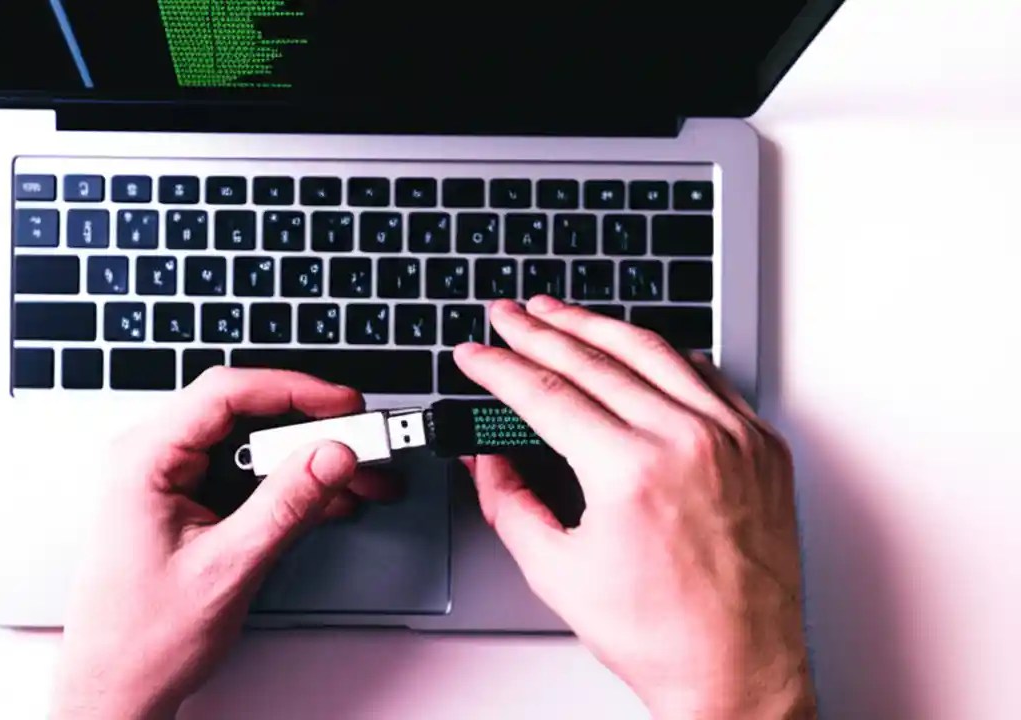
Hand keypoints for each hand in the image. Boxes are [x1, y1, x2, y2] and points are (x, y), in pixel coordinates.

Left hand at [49, 368, 396, 719]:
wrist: (113, 689)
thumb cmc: (139, 639)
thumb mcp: (225, 568)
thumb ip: (284, 506)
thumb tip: (330, 456)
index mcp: (144, 459)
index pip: (225, 394)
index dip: (293, 390)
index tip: (343, 406)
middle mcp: (153, 460)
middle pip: (244, 416)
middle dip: (310, 430)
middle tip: (362, 445)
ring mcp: (171, 482)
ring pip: (252, 449)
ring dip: (307, 462)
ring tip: (359, 478)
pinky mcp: (189, 505)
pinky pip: (247, 480)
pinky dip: (290, 488)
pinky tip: (330, 500)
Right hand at [456, 297, 814, 719]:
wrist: (739, 668)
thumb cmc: (661, 635)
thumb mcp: (556, 571)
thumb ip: (509, 501)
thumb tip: (486, 459)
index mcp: (632, 471)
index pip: (546, 393)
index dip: (499, 367)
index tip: (475, 354)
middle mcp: (688, 440)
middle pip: (595, 359)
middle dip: (539, 330)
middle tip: (508, 314)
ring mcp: (733, 437)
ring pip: (653, 351)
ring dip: (597, 325)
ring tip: (559, 312)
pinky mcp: (761, 445)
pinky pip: (705, 375)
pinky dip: (662, 353)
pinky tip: (635, 346)